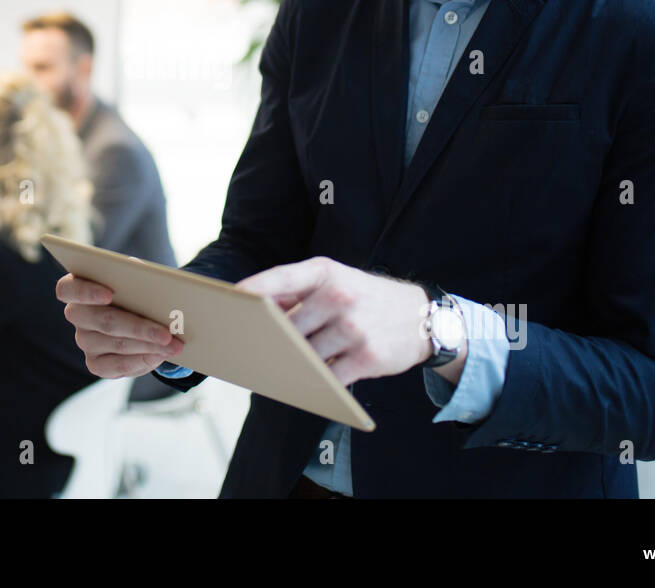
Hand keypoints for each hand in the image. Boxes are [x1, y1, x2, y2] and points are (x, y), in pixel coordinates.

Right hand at [55, 274, 184, 378]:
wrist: (138, 312)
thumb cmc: (134, 288)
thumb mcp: (134, 277)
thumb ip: (137, 278)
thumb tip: (158, 288)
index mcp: (77, 286)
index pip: (67, 289)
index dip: (86, 292)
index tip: (109, 294)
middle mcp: (76, 314)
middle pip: (103, 321)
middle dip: (139, 328)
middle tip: (167, 334)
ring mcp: (84, 340)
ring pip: (117, 344)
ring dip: (149, 346)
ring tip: (174, 346)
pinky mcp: (95, 363)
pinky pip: (118, 366)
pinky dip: (143, 361)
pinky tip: (161, 356)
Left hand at [236, 256, 430, 385]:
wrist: (423, 317)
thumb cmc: (369, 298)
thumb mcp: (338, 281)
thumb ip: (299, 293)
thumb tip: (255, 309)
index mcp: (326, 272)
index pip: (280, 278)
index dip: (252, 290)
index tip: (230, 301)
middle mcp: (339, 295)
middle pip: (286, 324)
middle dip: (269, 339)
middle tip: (250, 348)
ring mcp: (353, 326)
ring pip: (304, 353)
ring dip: (290, 363)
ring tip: (275, 368)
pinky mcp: (366, 356)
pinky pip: (327, 376)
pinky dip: (314, 381)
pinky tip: (306, 382)